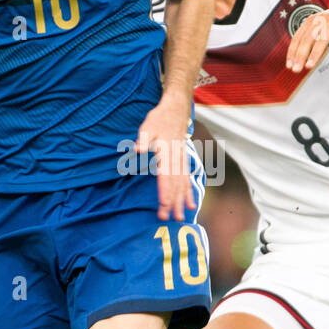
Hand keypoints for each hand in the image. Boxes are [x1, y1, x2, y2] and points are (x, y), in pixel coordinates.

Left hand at [136, 92, 193, 221]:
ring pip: (183, 184)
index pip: (165, 177)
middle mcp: (176, 159)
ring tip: (182, 216)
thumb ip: (144, 138)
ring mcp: (182, 160)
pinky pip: (187, 179)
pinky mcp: (184, 161)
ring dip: (183, 201)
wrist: (176, 109)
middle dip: (174, 202)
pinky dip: (189, 192)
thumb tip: (138, 149)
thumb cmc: (159, 118)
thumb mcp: (148, 125)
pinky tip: (191, 204)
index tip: (164, 207)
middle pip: (175, 184)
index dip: (165, 193)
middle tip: (171, 219)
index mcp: (166, 153)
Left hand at [286, 1, 328, 73]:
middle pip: (307, 40)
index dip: (292, 52)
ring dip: (314, 54)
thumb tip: (301, 61)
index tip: (289, 66)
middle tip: (295, 69)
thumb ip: (312, 41)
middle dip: (300, 56)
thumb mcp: (320, 29)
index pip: (297, 38)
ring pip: (322, 40)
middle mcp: (320, 21)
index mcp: (311, 22)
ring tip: (309, 66)